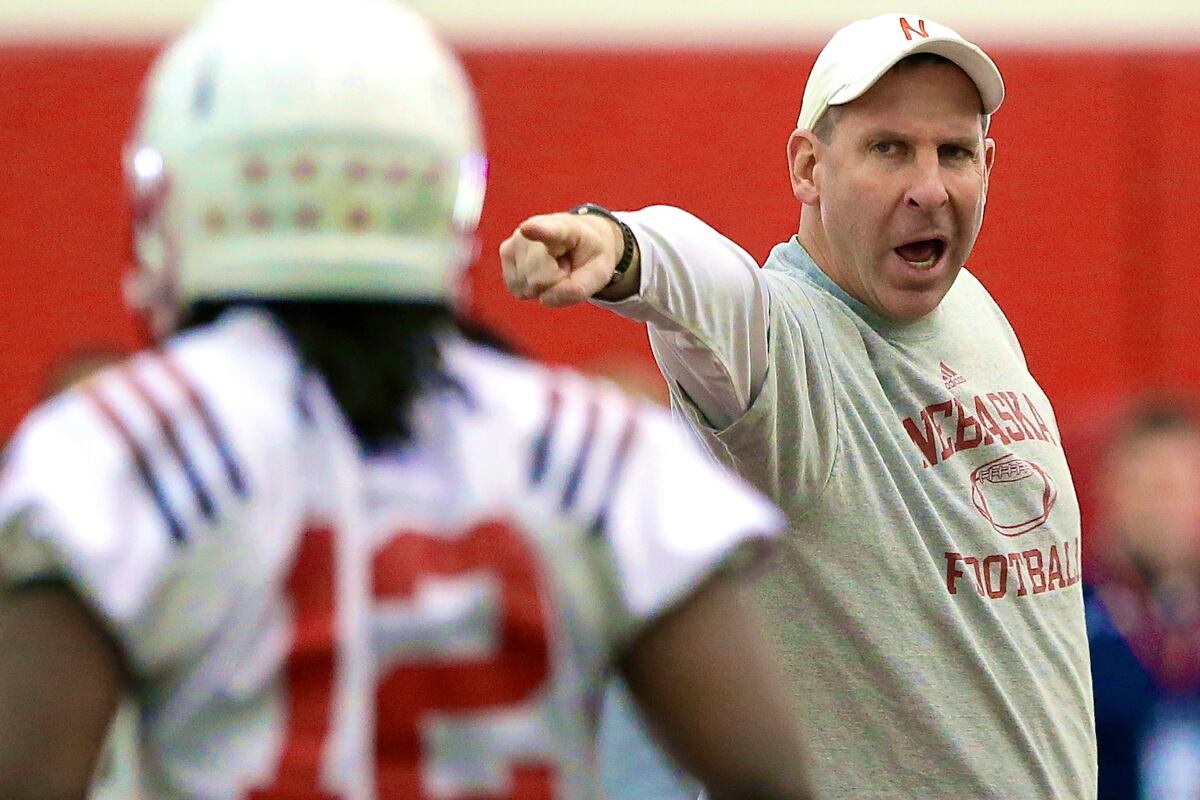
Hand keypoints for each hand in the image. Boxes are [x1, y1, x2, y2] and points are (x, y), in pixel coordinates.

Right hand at [499, 212, 624, 306]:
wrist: (578, 241)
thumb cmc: (589, 257)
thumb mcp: (598, 274)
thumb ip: (578, 290)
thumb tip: (544, 299)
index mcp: (565, 228)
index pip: (549, 230)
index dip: (538, 231)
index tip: (527, 229)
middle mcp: (534, 227)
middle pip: (538, 279)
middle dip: (556, 283)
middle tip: (566, 267)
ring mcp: (517, 239)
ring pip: (526, 287)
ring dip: (544, 286)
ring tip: (555, 266)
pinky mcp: (506, 252)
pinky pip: (517, 290)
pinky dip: (531, 289)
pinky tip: (540, 271)